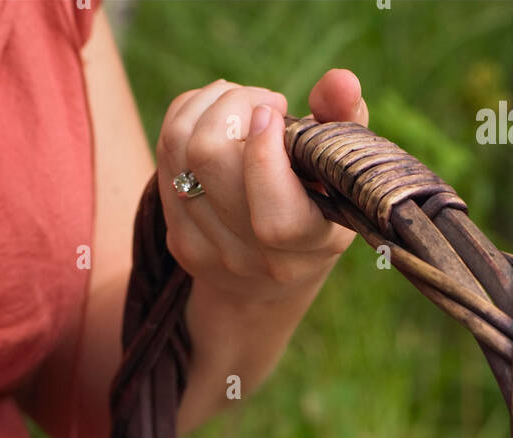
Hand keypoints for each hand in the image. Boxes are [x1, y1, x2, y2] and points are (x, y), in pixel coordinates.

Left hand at [156, 69, 369, 305]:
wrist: (269, 279)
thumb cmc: (318, 205)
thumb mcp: (343, 170)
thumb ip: (346, 121)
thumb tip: (340, 82)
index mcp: (309, 245)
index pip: (275, 219)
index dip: (265, 157)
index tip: (275, 115)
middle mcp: (255, 258)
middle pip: (210, 159)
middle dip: (233, 105)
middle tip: (262, 105)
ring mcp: (211, 253)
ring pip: (181, 147)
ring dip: (209, 104)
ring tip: (240, 107)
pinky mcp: (179, 240)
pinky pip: (165, 154)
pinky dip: (188, 118)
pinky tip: (217, 121)